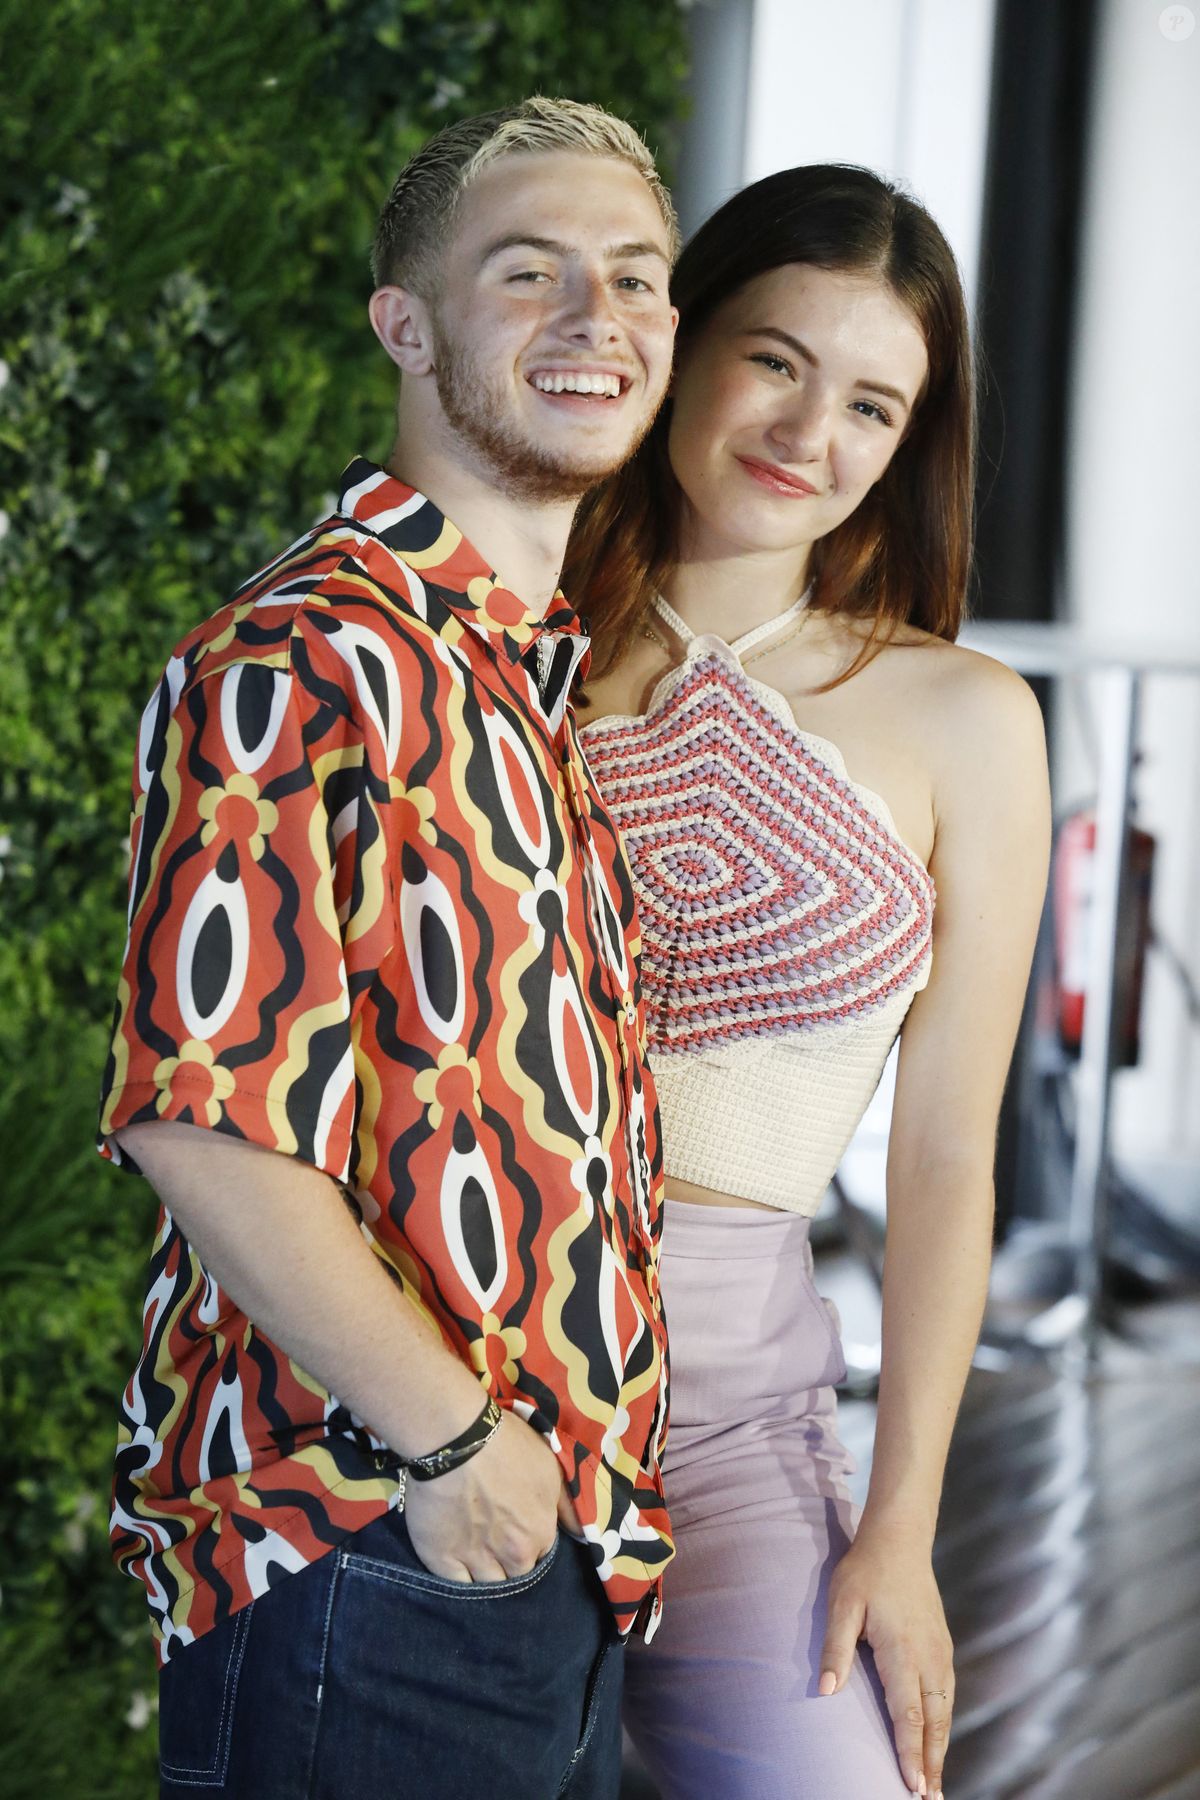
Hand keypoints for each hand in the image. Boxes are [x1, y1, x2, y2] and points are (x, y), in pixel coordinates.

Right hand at [402, 1408, 575, 1582]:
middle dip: (511, 1568)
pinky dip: (459, 1582)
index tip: (519, 1534)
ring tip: (477, 1558)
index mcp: (539, 1533)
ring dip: (487, 1578)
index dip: (531, 1547)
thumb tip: (581, 1535)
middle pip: (516, 1578)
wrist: (456, 1439)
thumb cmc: (507, 1445)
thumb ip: (568, 1506)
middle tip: (497, 1547)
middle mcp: (512, 1554)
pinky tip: (457, 1568)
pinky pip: (456, 1587)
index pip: (541, 1557)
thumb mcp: (550, 1466)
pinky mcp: (441, 1560)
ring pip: (488, 1588)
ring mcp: (476, 1559)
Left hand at [818, 1527, 953, 1797]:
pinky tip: (937, 1740)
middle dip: (932, 1763)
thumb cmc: (865, 1571)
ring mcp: (940, 1652)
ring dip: (941, 1748)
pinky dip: (944, 1724)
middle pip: (934, 1721)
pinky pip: (947, 1695)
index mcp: (903, 1650)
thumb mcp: (842, 1604)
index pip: (909, 1713)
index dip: (910, 1753)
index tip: (913, 1786)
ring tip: (935, 1784)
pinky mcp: (943, 1646)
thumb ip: (835, 1649)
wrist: (900, 1540)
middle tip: (929, 1799)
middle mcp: (929, 1656)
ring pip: (944, 1711)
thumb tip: (826, 1692)